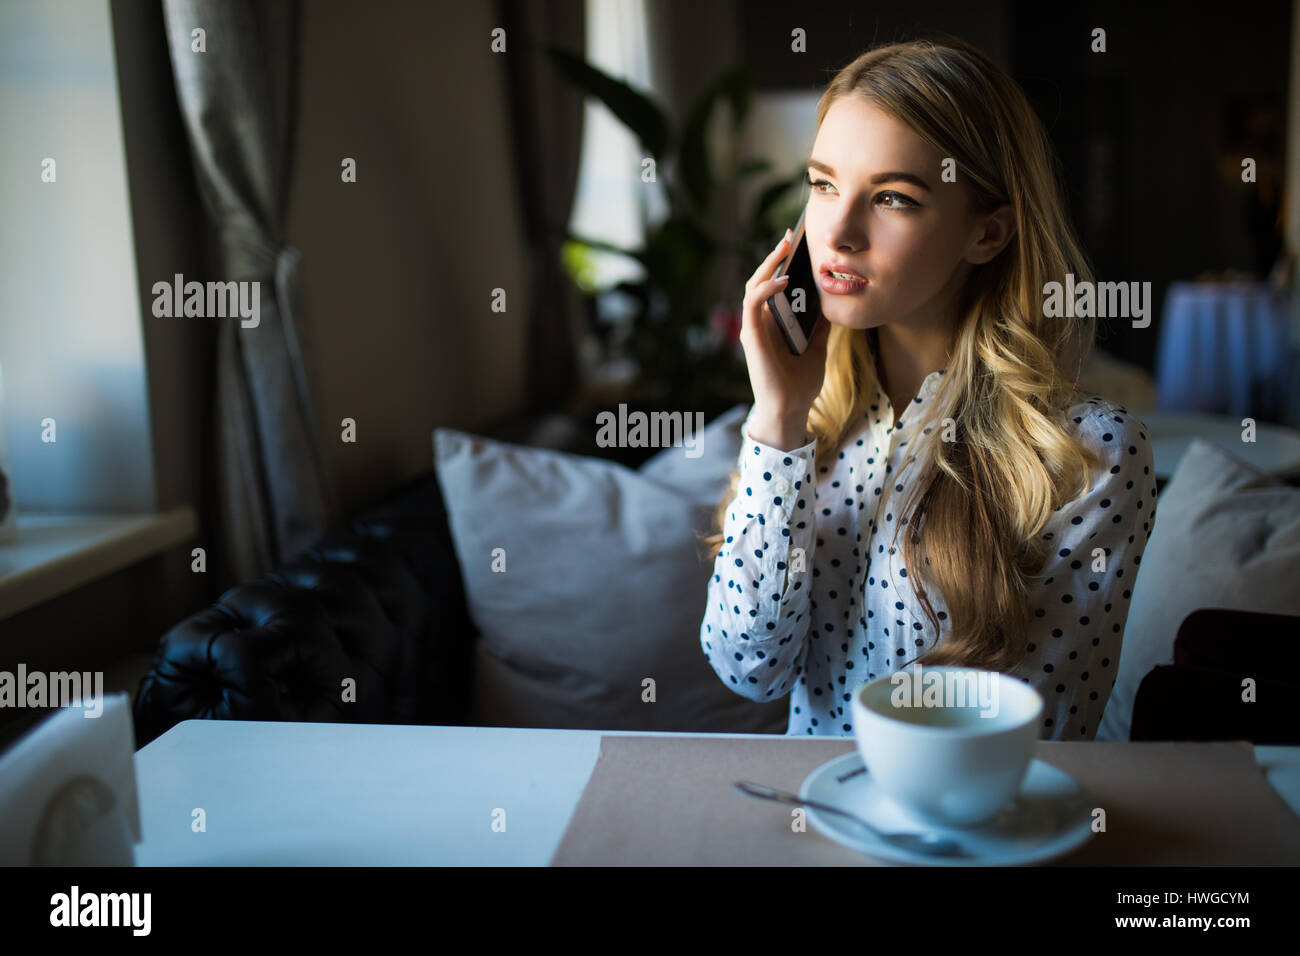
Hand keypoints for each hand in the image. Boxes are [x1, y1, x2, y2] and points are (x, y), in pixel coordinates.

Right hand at [738, 229, 830, 448]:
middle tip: (790, 236)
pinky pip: (753, 305)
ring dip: (768, 265)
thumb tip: (830, 301)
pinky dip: (766, 289)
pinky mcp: (751, 337)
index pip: (773, 284)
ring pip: (753, 286)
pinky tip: (783, 280)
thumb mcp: (818, 346)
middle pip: (761, 279)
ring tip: (785, 248)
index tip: (794, 242)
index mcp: (773, 322)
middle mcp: (760, 322)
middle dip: (774, 256)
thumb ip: (819, 324)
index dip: (781, 262)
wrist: (792, 409)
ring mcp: (754, 328)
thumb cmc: (801, 382)